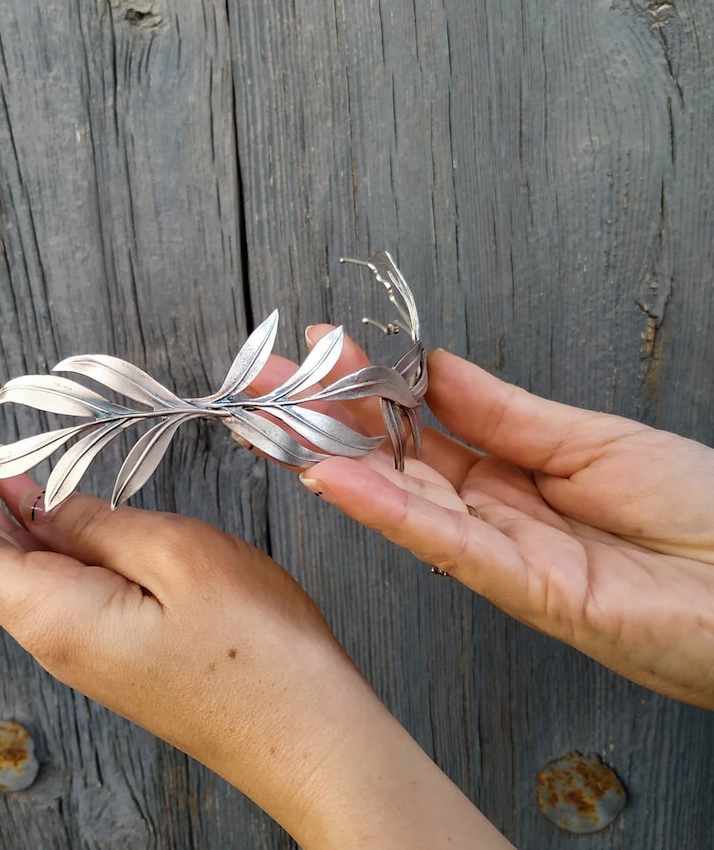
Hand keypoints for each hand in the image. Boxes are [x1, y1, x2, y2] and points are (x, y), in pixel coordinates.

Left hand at [0, 426, 511, 847]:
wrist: (310, 736)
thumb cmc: (258, 653)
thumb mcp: (176, 557)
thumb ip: (98, 525)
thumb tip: (44, 509)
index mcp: (51, 610)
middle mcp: (52, 629)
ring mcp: (83, 638)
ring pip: (6, 559)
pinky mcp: (114, 639)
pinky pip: (49, 573)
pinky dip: (23, 527)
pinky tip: (23, 500)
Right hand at [263, 327, 713, 708]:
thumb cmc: (704, 511)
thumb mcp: (593, 439)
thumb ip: (504, 412)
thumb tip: (434, 369)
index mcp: (514, 473)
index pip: (420, 425)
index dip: (369, 387)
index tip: (322, 346)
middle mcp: (496, 516)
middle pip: (395, 463)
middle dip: (327, 419)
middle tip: (266, 380)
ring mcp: (505, 555)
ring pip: (403, 503)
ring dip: (336, 460)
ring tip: (279, 417)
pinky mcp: (527, 589)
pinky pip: (443, 544)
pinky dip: (385, 511)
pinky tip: (333, 475)